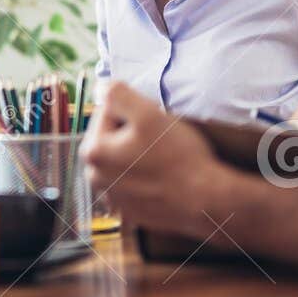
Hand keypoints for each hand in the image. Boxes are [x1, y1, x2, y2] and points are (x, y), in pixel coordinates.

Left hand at [77, 82, 236, 238]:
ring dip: (140, 153)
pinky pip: (135, 180)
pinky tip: (164, 176)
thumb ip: (118, 95)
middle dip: (134, 132)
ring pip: (124, 158)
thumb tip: (101, 88)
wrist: (204, 199)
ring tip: (164, 158)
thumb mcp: (148, 114)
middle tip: (160, 140)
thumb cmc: (177, 157)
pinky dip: (146, 175)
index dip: (134, 110)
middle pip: (113, 136)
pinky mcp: (129, 208)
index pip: (108, 111)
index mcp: (93, 152)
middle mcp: (95, 177)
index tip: (153, 123)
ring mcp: (112, 195)